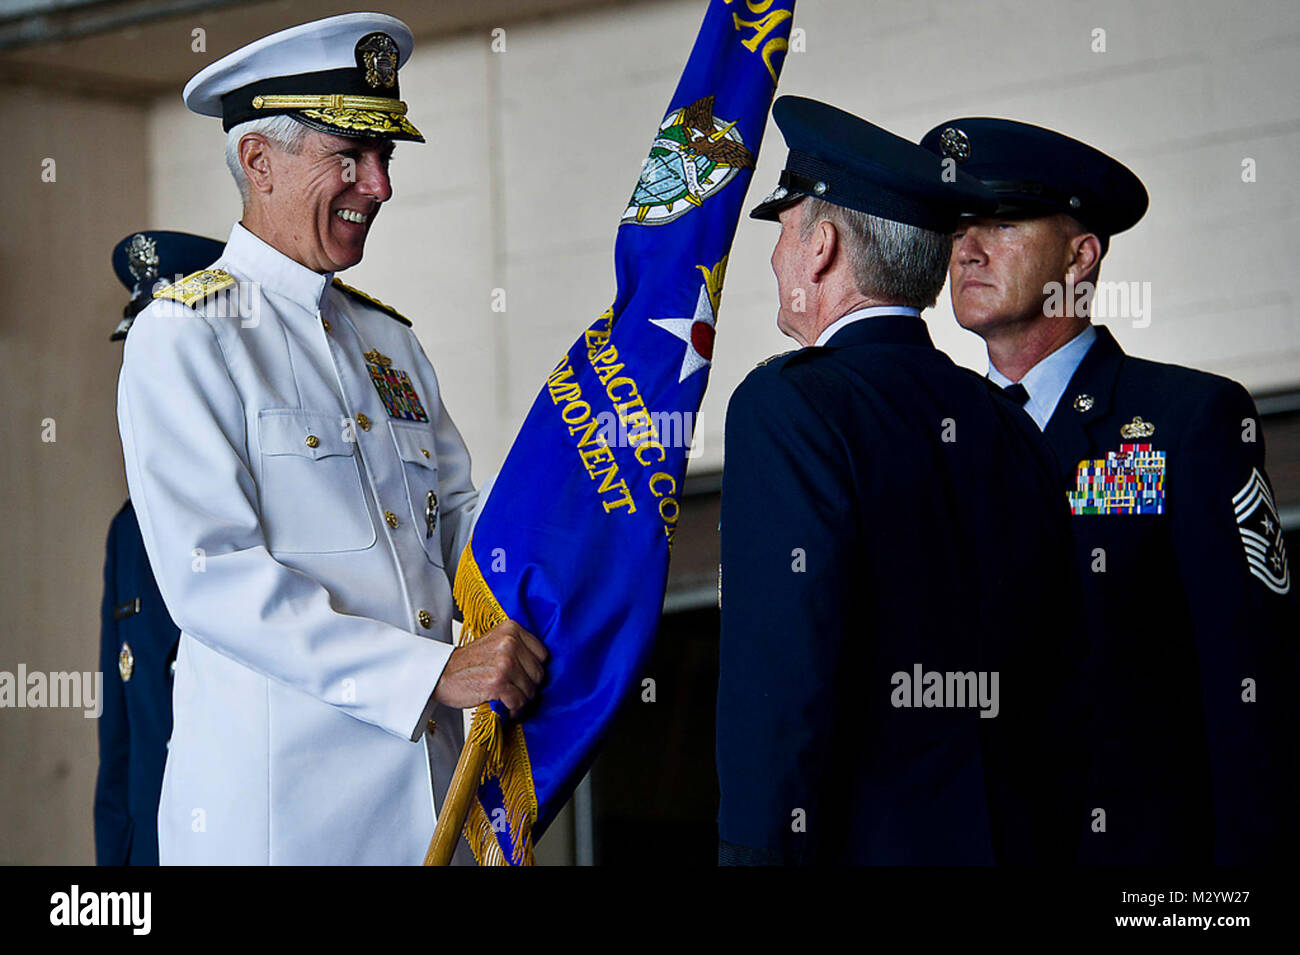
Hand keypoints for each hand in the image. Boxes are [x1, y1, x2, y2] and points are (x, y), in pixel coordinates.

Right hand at [432, 619, 547, 717]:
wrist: (441, 673)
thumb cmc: (468, 662)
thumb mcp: (495, 642)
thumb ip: (518, 648)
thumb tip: (542, 667)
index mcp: (511, 629)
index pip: (542, 654)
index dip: (533, 669)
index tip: (523, 676)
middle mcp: (510, 643)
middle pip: (539, 674)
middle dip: (528, 686)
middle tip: (513, 690)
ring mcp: (504, 663)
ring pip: (530, 690)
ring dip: (520, 700)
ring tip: (506, 698)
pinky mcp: (498, 682)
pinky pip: (518, 702)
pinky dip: (513, 710)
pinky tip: (504, 707)